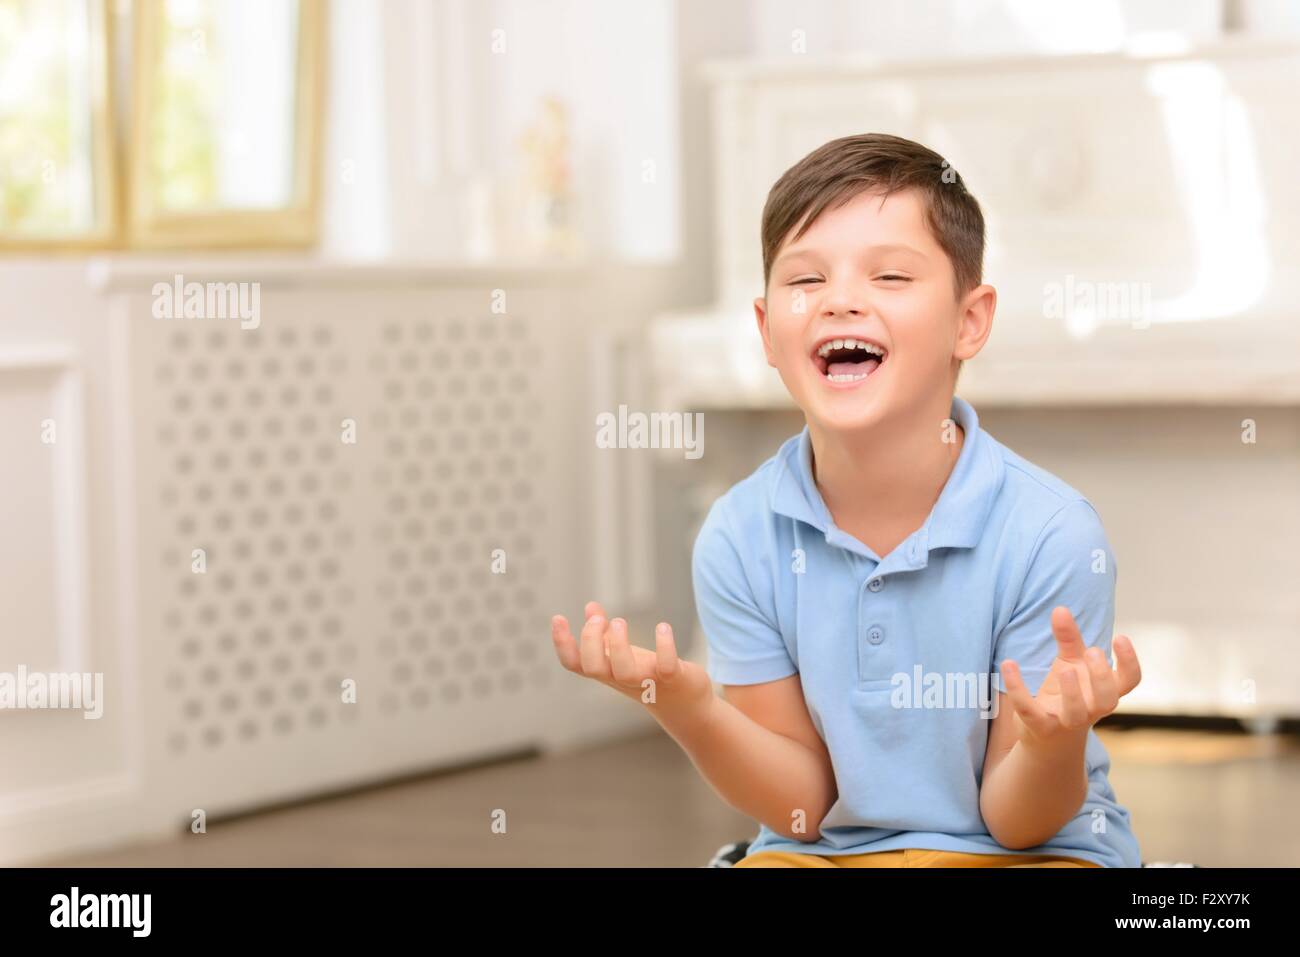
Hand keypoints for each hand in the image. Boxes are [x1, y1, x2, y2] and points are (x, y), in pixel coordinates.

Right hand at [550, 601, 714, 717]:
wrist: (685, 705)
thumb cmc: (648, 676)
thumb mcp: (623, 654)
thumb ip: (605, 633)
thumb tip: (590, 606)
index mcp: (606, 671)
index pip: (574, 664)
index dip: (562, 643)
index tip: (558, 617)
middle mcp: (622, 679)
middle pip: (594, 669)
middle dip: (591, 641)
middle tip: (599, 619)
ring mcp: (647, 681)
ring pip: (625, 672)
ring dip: (619, 645)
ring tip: (618, 621)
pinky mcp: (673, 679)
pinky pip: (667, 667)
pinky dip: (665, 647)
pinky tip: (663, 626)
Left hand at [999, 606, 1140, 753]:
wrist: (1047, 736)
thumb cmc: (1066, 693)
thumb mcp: (1069, 663)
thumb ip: (1068, 638)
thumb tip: (1061, 609)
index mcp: (1103, 691)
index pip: (1129, 681)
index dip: (1129, 662)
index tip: (1120, 637)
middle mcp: (1091, 709)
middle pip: (1108, 699)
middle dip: (1102, 677)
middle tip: (1093, 652)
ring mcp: (1066, 721)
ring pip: (1076, 714)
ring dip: (1072, 693)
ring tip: (1065, 671)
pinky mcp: (1039, 727)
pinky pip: (1029, 711)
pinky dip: (1018, 689)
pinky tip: (1008, 663)